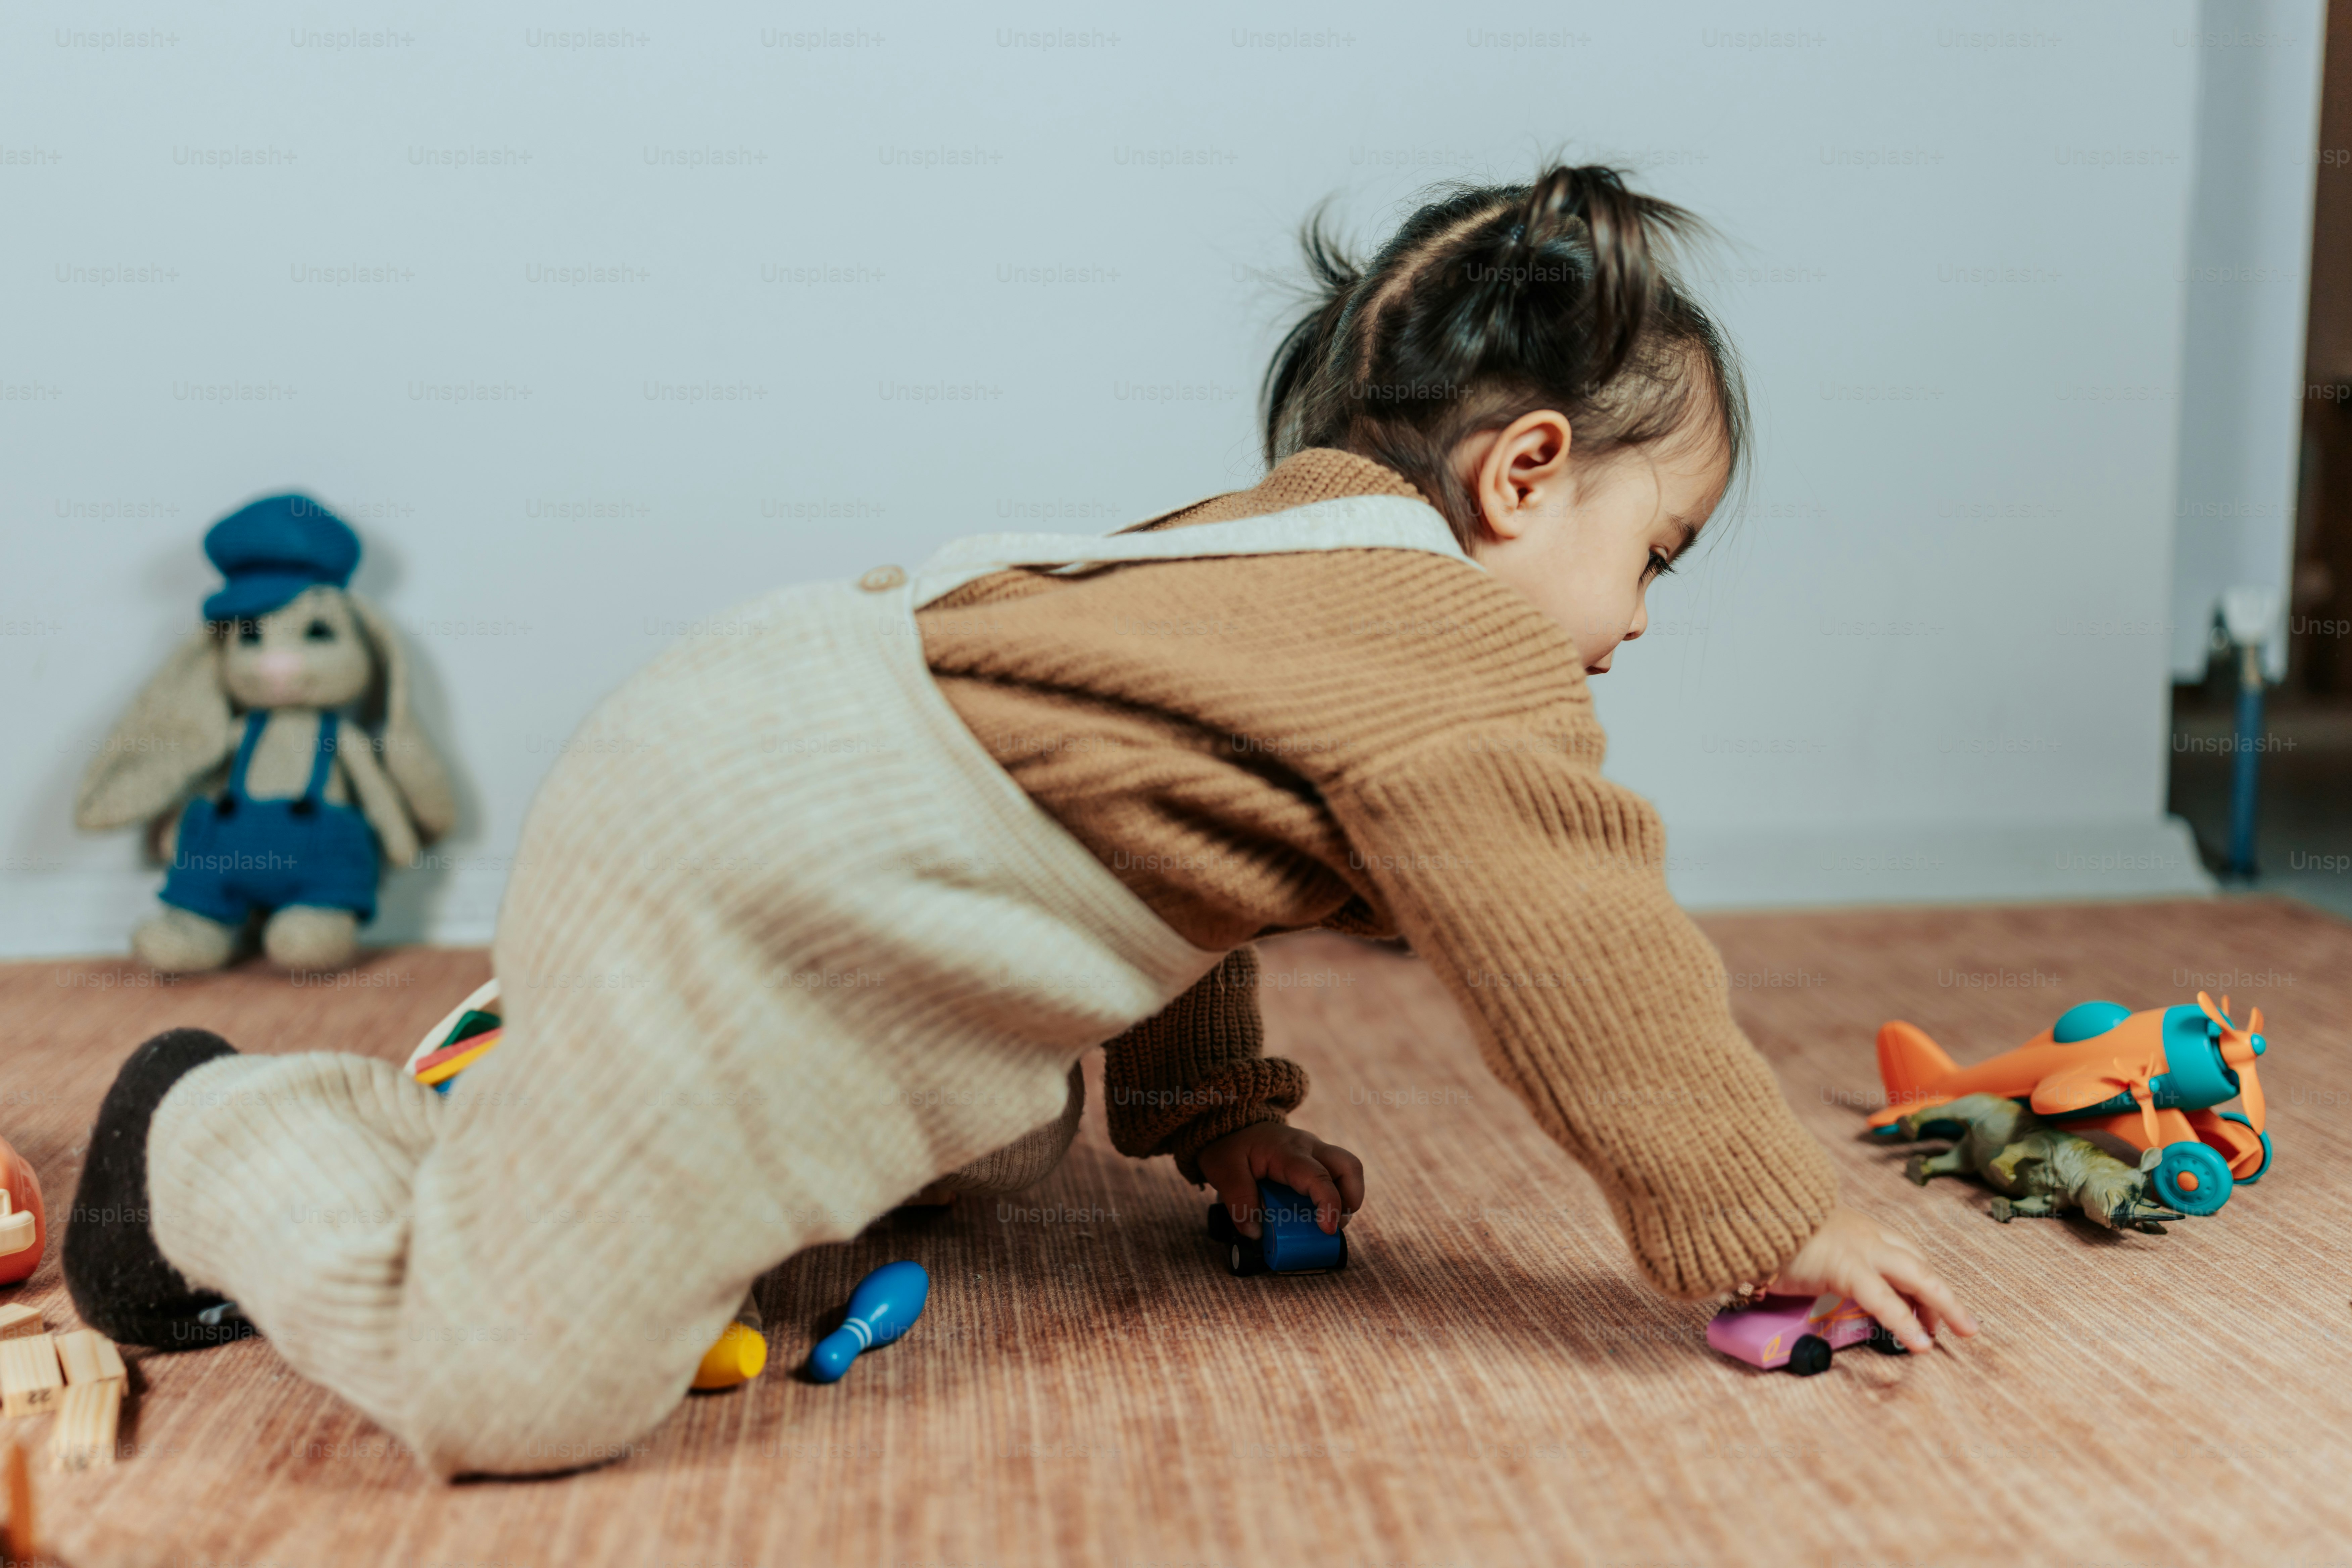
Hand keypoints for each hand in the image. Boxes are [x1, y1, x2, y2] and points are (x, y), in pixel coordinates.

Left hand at [1196, 1122, 1363, 1237]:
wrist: (1232, 1124)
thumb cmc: (1230, 1147)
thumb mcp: (1223, 1170)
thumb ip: (1238, 1200)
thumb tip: (1255, 1232)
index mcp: (1288, 1151)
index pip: (1319, 1175)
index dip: (1329, 1204)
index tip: (1328, 1230)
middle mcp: (1309, 1148)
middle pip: (1349, 1167)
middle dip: (1351, 1200)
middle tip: (1331, 1226)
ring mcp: (1316, 1153)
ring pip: (1348, 1171)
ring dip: (1344, 1201)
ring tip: (1321, 1223)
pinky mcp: (1316, 1161)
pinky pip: (1336, 1178)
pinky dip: (1332, 1198)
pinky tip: (1313, 1213)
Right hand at [1766, 1204, 1977, 1353]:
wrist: (1749, 1208)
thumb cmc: (1769, 1229)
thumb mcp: (1806, 1243)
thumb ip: (1823, 1262)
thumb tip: (1823, 1287)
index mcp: (1857, 1228)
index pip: (1904, 1254)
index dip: (1923, 1282)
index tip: (1931, 1308)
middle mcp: (1865, 1234)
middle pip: (1919, 1264)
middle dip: (1945, 1295)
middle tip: (1965, 1324)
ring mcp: (1858, 1248)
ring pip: (1916, 1276)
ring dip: (1943, 1305)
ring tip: (1964, 1331)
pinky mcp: (1843, 1267)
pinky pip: (1883, 1299)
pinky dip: (1905, 1321)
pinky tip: (1920, 1343)